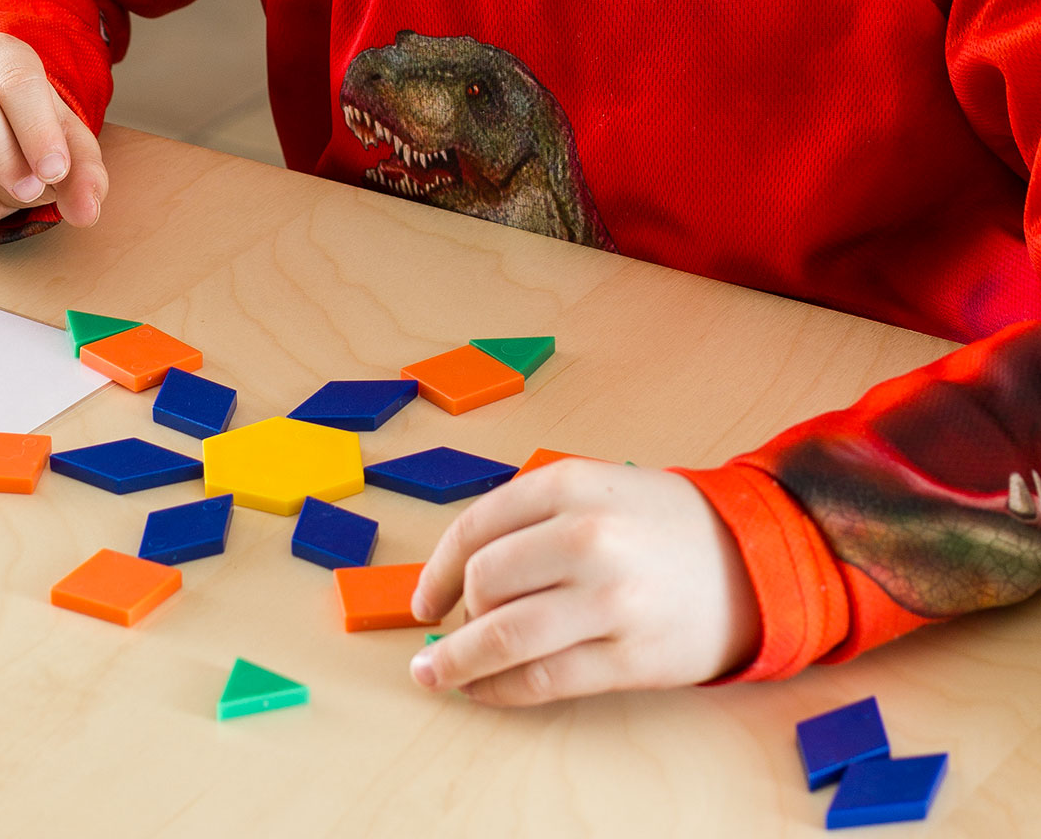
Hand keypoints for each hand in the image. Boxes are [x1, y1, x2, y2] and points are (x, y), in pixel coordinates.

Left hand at [408, 460, 758, 705]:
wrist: (753, 561)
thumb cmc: (661, 524)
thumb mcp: (596, 487)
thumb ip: (531, 515)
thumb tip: (460, 571)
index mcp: (570, 485)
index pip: (476, 528)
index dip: (438, 570)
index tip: (425, 599)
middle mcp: (586, 538)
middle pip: (484, 583)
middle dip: (454, 616)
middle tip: (444, 635)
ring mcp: (608, 600)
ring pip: (504, 637)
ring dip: (458, 662)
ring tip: (437, 675)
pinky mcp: (627, 656)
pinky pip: (543, 679)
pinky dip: (500, 691)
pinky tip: (485, 692)